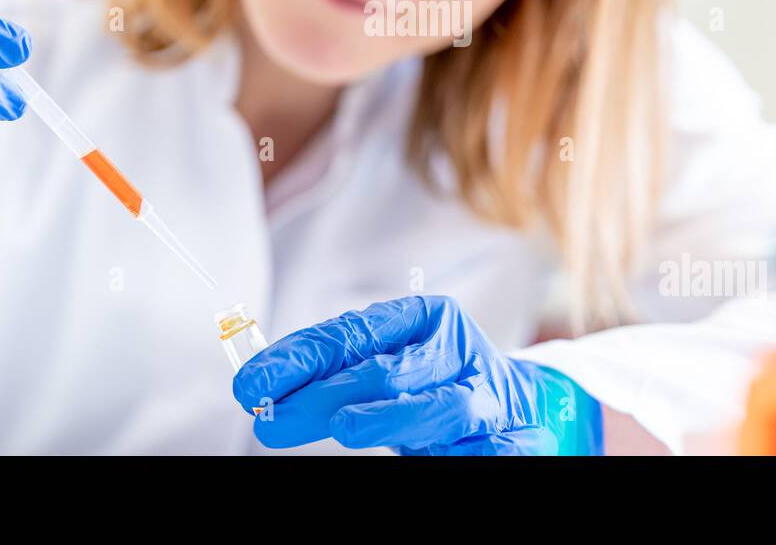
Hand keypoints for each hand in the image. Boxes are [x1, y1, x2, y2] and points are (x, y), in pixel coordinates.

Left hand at [232, 295, 602, 453]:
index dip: (301, 358)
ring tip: (346, 429)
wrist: (525, 407)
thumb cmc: (433, 384)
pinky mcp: (513, 440)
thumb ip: (333, 371)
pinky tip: (449, 458)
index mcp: (423, 318)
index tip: (251, 384)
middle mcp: (456, 351)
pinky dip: (465, 456)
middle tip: (274, 417)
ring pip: (442, 408)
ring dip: (392, 418)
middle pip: (390, 370)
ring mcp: (487, 397)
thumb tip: (260, 390)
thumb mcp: (385, 365)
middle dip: (328, 394)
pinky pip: (486, 452)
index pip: (352, 335)